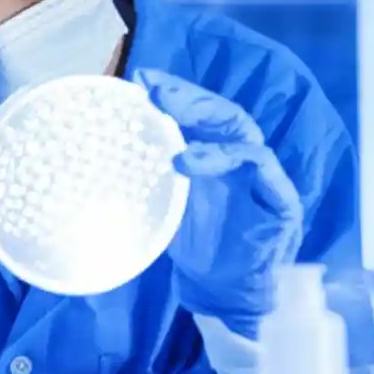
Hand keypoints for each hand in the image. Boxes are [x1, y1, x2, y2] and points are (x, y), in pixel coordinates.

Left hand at [137, 69, 303, 332]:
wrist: (223, 293)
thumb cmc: (195, 247)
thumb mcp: (161, 206)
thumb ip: (144, 178)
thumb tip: (94, 159)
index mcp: (213, 156)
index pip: (198, 114)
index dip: (173, 93)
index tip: (139, 80)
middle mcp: (238, 159)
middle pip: (220, 114)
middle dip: (188, 96)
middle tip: (154, 87)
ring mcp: (261, 176)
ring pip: (240, 132)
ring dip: (204, 120)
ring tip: (168, 116)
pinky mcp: (279, 198)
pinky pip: (259, 165)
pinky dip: (224, 158)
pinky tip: (188, 162)